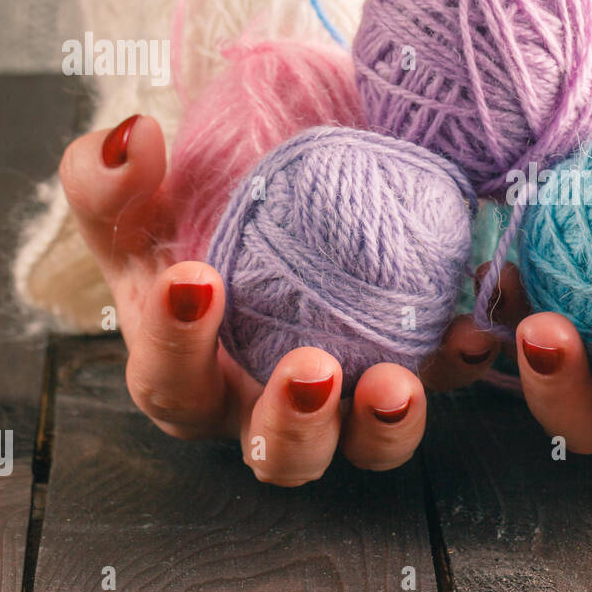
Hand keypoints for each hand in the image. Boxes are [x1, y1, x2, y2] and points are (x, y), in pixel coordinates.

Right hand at [58, 114, 505, 485]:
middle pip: (280, 453)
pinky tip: (480, 318)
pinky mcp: (414, 366)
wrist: (278, 208)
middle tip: (314, 368)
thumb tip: (131, 138)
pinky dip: (466, 355)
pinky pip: (446, 378)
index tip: (196, 279)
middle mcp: (269, 406)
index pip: (173, 384)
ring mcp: (348, 399)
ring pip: (369, 445)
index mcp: (191, 376)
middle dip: (296, 423)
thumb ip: (111, 180)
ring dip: (388, 424)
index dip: (178, 346)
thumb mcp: (140, 203)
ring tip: (401, 383)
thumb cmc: (193, 224)